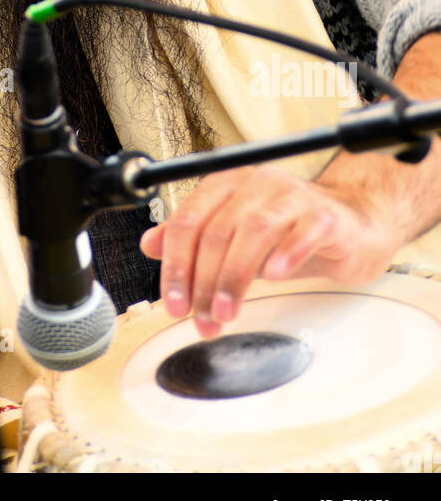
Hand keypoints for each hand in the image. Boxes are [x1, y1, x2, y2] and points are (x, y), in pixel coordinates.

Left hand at [139, 164, 395, 338]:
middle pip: (217, 230)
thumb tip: (149, 245)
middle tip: (201, 318)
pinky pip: (304, 230)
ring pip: (254, 230)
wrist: (350, 226)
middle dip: (203, 280)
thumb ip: (192, 238)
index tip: (174, 304)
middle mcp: (256, 182)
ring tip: (226, 312)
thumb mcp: (234, 236)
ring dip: (234, 276)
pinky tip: (274, 275)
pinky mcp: (326, 215)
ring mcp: (293, 195)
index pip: (189, 220)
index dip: (176, 265)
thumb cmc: (289, 231)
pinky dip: (286, 252)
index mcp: (227, 183)